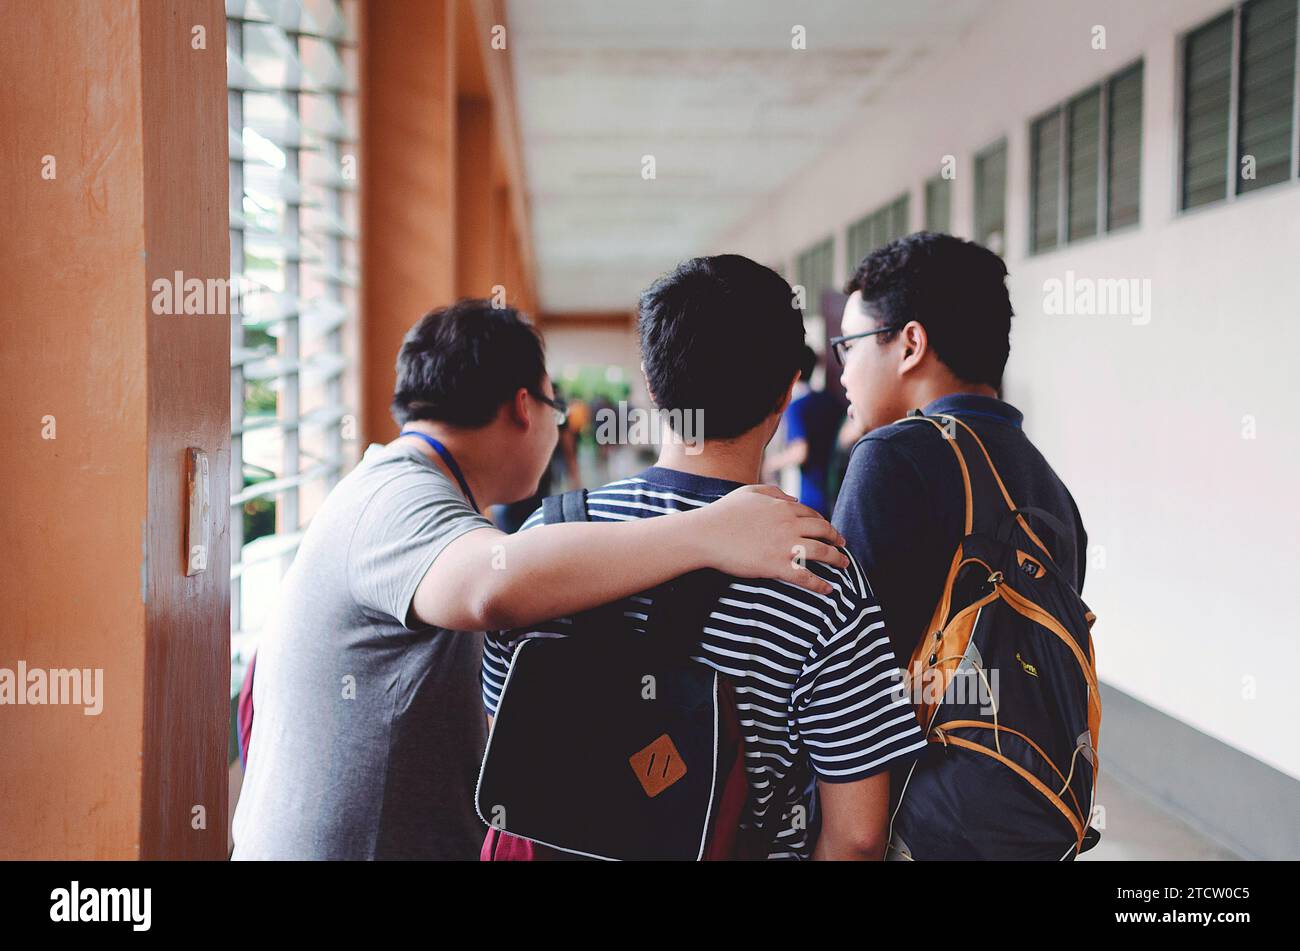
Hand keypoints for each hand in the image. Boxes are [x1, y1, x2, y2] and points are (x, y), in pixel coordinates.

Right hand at [690, 484, 847, 593]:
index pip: (812, 515)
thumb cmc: (723, 513)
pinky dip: (820, 584)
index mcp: (783, 507)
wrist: (706, 534)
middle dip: (836, 539)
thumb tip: (793, 499)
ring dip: (837, 559)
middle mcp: (789, 524)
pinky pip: (806, 577)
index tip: (829, 531)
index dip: (824, 523)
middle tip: (843, 546)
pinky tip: (829, 589)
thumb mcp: (749, 492)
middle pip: (823, 531)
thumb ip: (773, 492)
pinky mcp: (777, 566)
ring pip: (822, 552)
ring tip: (845, 565)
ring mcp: (785, 546)